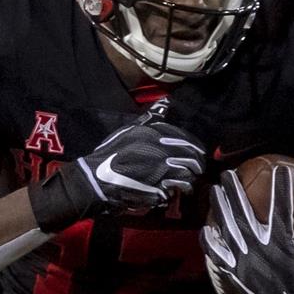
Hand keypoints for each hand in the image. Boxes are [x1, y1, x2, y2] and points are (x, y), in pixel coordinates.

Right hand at [31, 119, 203, 230]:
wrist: (96, 179)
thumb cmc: (110, 154)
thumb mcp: (129, 130)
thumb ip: (150, 119)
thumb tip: (165, 102)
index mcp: (154, 134)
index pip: (187, 140)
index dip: (195, 149)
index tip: (197, 154)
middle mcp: (160, 150)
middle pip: (192, 158)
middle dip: (196, 166)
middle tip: (194, 171)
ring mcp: (160, 171)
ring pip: (187, 175)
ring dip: (188, 180)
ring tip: (183, 183)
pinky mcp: (157, 189)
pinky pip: (175, 190)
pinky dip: (175, 191)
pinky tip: (169, 191)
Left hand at [200, 167, 293, 293]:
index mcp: (282, 243)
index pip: (281, 207)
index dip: (281, 186)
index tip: (281, 169)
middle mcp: (259, 248)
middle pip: (243, 211)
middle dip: (236, 189)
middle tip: (229, 173)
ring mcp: (243, 260)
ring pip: (227, 227)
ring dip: (219, 206)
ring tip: (214, 190)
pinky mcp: (234, 273)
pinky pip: (217, 255)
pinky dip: (210, 242)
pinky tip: (205, 229)